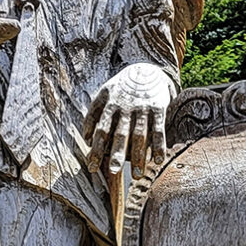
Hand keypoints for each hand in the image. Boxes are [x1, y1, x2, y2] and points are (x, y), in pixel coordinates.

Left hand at [84, 63, 172, 178]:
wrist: (147, 70)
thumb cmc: (122, 88)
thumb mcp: (104, 94)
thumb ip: (93, 114)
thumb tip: (86, 138)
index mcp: (110, 105)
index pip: (101, 130)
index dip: (96, 149)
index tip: (92, 167)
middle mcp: (126, 107)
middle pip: (120, 134)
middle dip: (117, 153)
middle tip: (114, 172)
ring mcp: (142, 108)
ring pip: (140, 135)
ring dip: (139, 156)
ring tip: (137, 175)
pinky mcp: (158, 108)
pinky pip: (158, 130)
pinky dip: (159, 145)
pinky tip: (157, 160)